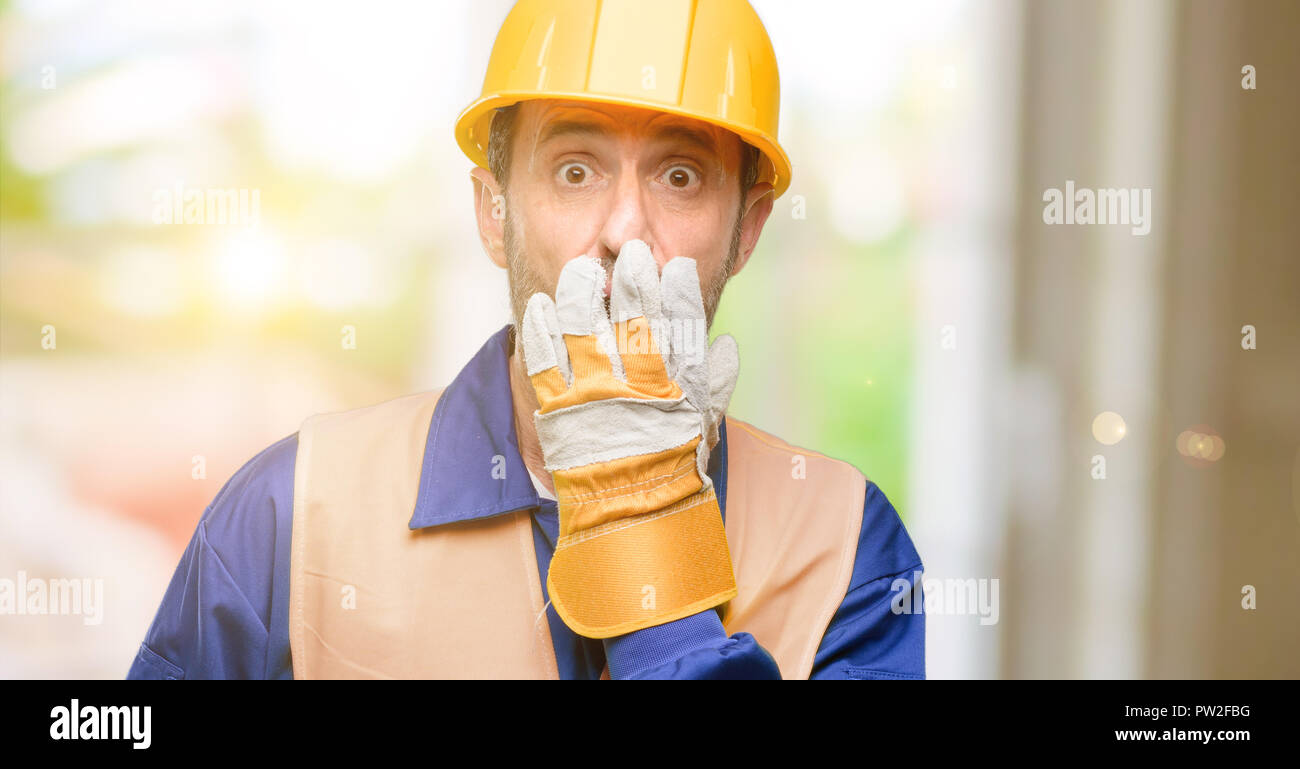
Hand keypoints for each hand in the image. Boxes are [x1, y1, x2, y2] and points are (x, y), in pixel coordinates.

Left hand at [520, 239, 739, 637]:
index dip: (678, 293)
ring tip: (580, 270)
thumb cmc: (675, 480)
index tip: (673, 265)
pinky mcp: (558, 417)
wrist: (633, 531)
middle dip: (633, 282)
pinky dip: (539, 336)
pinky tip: (537, 309)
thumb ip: (715, 387)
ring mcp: (596, 402)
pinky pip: (544, 367)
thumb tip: (727, 345)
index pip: (681, 330)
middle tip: (629, 250)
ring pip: (587, 335)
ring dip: (582, 298)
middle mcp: (639, 392)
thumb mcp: (702, 434)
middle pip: (635, 322)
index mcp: (676, 393)